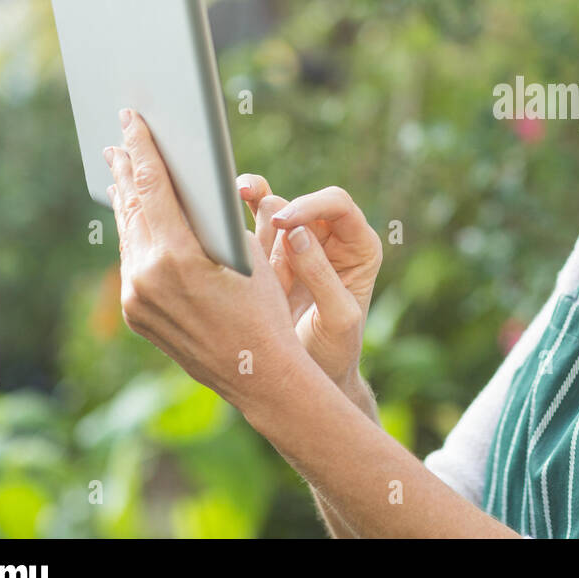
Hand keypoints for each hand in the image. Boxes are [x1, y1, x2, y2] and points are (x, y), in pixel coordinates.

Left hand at [103, 109, 304, 413]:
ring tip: (122, 172)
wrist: (259, 372)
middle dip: (128, 170)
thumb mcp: (247, 251)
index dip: (142, 148)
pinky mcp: (135, 314)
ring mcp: (136, 299)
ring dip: (127, 201)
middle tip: (119, 137)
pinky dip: (135, 234)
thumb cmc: (265, 306)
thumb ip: (210, 217)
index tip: (131, 119)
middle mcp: (146, 277)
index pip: (153, 186)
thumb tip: (184, 186)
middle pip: (133, 207)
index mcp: (176, 255)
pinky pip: (132, 261)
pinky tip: (136, 218)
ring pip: (129, 235)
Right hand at [235, 172, 382, 392]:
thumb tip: (295, 233)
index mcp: (359, 246)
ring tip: (252, 258)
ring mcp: (298, 242)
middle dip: (277, 220)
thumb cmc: (334, 350)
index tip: (283, 223)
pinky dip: (235, 219)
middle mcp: (330, 237)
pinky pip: (252, 223)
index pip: (338, 204)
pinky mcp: (269, 251)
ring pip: (271, 208)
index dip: (309, 206)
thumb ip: (321, 275)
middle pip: (300, 201)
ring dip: (254, 225)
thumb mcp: (337, 318)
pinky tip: (219, 218)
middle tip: (263, 252)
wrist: (310, 376)